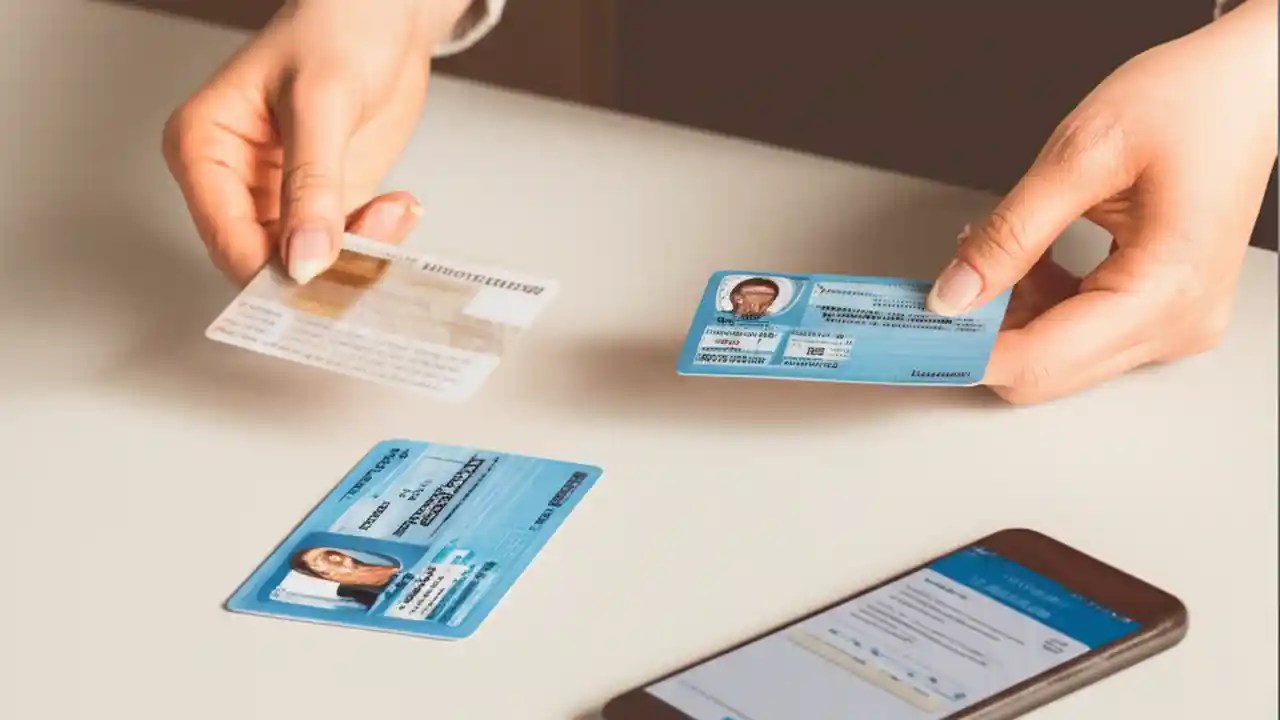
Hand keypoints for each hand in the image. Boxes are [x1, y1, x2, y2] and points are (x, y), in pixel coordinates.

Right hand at [163, 0, 470, 283]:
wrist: (385, 14)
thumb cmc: (336, 29)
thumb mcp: (322, 103)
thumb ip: (312, 185)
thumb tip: (303, 259)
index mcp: (202, 147)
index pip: (224, 237)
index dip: (269, 270)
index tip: (318, 282)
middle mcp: (233, 181)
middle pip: (264, 260)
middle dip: (322, 264)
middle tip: (375, 244)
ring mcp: (280, 197)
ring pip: (309, 262)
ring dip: (358, 253)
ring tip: (395, 212)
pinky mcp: (324, 204)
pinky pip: (344, 247)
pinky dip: (377, 239)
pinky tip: (399, 207)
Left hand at [926, 0, 1276, 403]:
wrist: (1249, 85)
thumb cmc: (1192, 102)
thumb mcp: (1082, 156)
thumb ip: (1011, 233)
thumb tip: (953, 294)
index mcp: (1166, 289)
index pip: (1041, 361)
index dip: (966, 353)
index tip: (913, 338)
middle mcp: (1176, 323)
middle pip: (1046, 368)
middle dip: (982, 331)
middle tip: (933, 286)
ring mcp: (1172, 322)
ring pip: (1056, 353)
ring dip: (1008, 310)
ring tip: (992, 243)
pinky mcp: (1161, 311)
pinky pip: (1079, 330)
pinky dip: (1038, 298)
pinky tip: (1025, 255)